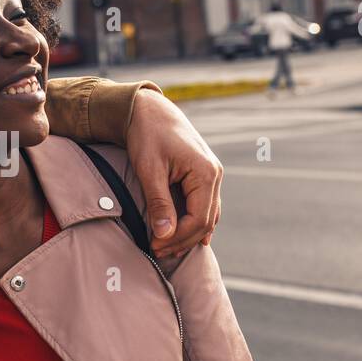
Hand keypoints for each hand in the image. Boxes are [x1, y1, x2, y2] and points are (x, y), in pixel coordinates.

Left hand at [124, 89, 222, 258]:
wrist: (149, 110)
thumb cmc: (147, 135)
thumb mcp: (149, 169)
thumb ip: (159, 203)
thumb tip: (164, 235)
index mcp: (205, 173)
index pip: (199, 219)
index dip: (177, 238)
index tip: (155, 245)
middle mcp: (214, 174)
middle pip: (205, 221)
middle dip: (181, 240)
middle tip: (156, 250)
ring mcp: (211, 174)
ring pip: (207, 215)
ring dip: (187, 234)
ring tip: (165, 247)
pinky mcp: (202, 175)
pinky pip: (204, 205)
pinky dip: (193, 222)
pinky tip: (182, 236)